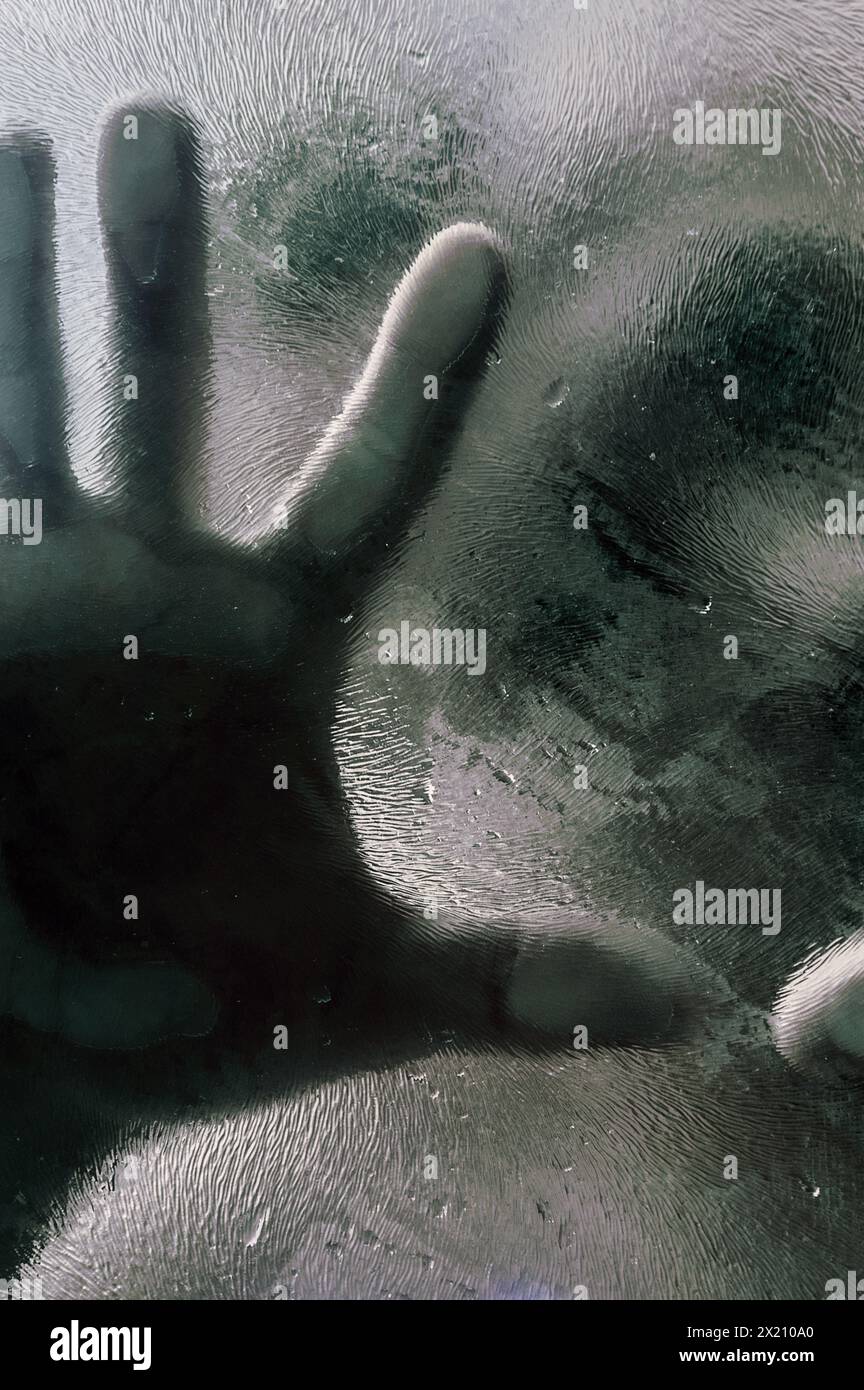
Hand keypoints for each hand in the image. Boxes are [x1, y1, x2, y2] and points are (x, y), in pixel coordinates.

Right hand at [0, 100, 716, 1066]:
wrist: (52, 1062)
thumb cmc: (210, 1019)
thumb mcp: (364, 994)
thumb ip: (518, 982)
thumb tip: (700, 1009)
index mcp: (272, 639)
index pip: (368, 484)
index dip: (422, 376)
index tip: (480, 255)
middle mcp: (152, 587)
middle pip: (165, 397)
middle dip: (155, 269)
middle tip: (156, 120)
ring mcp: (32, 600)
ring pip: (23, 413)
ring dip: (14, 290)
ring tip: (13, 138)